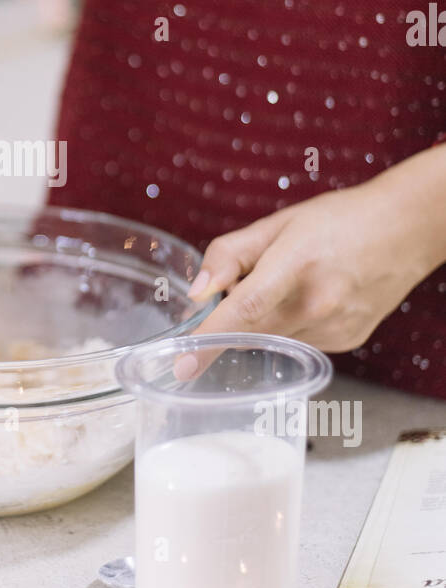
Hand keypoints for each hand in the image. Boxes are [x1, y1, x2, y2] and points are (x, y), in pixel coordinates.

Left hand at [187, 154, 445, 352]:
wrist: (405, 230)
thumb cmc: (338, 220)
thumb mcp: (278, 222)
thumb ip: (229, 255)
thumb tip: (198, 294)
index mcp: (296, 264)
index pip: (244, 310)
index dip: (209, 339)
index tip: (182, 366)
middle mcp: (319, 303)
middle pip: (251, 327)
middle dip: (236, 313)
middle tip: (259, 278)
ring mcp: (335, 327)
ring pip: (272, 337)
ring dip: (266, 317)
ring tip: (297, 281)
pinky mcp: (346, 341)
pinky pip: (297, 340)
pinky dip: (291, 324)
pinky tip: (315, 297)